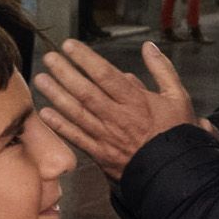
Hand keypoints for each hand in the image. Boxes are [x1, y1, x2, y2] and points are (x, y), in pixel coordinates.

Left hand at [35, 40, 201, 181]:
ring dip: (56, 95)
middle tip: (49, 57)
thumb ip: (162, 69)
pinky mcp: (100, 154)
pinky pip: (76, 138)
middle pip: (85, 91)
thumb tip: (148, 46)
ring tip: (40, 79)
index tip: (69, 46)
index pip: (105, 74)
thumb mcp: (178, 97)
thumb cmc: (177, 134)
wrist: (175, 173)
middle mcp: (117, 117)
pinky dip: (60, 126)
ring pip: (77, 113)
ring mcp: (106, 137)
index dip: (85, 59)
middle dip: (65, 72)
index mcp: (136, 101)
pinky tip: (45, 113)